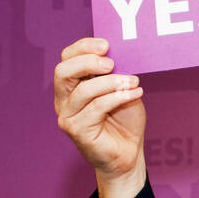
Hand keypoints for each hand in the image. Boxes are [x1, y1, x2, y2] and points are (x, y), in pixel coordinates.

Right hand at [54, 37, 146, 197]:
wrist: (129, 153)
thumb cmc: (124, 120)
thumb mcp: (121, 89)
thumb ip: (115, 73)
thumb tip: (118, 53)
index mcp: (71, 85)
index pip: (67, 59)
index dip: (83, 47)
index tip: (106, 44)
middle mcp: (64, 99)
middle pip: (63, 71)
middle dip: (88, 62)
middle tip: (112, 62)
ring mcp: (67, 116)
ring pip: (82, 91)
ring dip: (111, 82)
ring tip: (133, 82)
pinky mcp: (76, 130)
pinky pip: (96, 107)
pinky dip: (118, 97)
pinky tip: (135, 94)